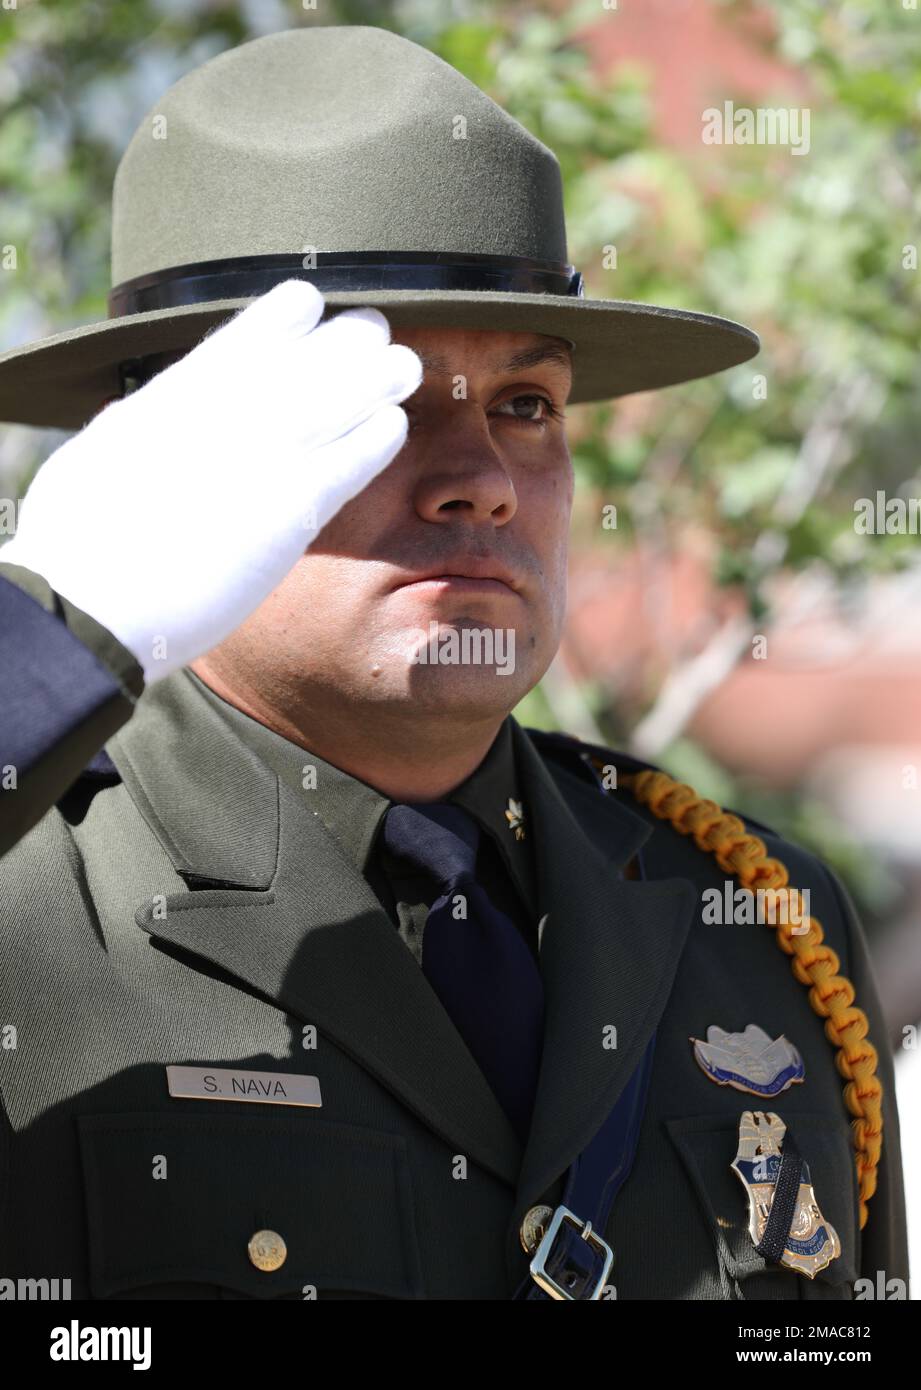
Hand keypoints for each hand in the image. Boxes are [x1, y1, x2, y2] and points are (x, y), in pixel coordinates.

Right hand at [2, 279, 420, 682]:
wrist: (94, 594)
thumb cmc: (79, 539)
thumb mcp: (97, 455)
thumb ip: (132, 428)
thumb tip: (128, 414)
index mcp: (178, 394)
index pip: (250, 333)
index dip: (287, 316)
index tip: (309, 304)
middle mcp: (230, 411)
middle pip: (309, 357)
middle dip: (347, 340)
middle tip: (375, 330)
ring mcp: (266, 455)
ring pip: (342, 398)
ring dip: (378, 379)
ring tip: (405, 366)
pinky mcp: (293, 509)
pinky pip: (351, 463)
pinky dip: (376, 440)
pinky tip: (394, 425)